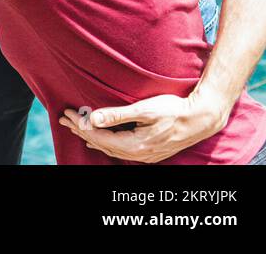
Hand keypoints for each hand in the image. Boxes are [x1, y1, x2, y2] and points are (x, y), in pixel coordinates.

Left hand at [57, 92, 225, 162]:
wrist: (201, 118)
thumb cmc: (174, 110)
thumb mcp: (144, 110)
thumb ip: (117, 115)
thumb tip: (92, 119)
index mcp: (135, 144)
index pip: (99, 136)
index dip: (81, 125)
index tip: (67, 114)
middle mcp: (139, 154)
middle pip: (102, 144)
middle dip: (82, 130)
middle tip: (64, 119)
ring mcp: (145, 155)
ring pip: (111, 148)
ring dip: (92, 137)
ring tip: (76, 128)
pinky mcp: (150, 151)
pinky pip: (121, 150)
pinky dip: (106, 143)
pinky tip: (99, 139)